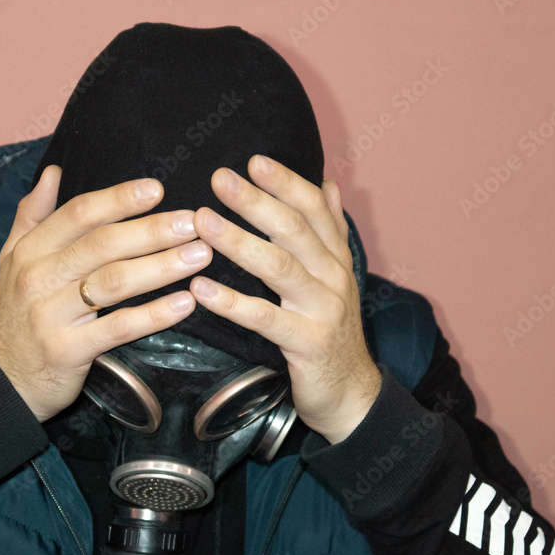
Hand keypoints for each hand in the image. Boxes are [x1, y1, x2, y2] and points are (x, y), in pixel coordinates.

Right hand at [0, 165, 212, 422]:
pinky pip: (118, 328)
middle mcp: (38, 279)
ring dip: (161, 266)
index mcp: (30, 251)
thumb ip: (32, 215)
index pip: (78, 215)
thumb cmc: (18, 314)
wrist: (3, 379)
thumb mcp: (11, 261)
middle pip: (102, 245)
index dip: (118, 199)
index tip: (157, 189)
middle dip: (151, 230)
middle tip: (193, 222)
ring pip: (114, 283)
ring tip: (199, 256)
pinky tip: (185, 302)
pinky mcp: (69, 350)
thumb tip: (53, 172)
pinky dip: (154, 314)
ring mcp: (52, 316)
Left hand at [189, 154, 380, 443]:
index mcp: (336, 257)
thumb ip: (329, 230)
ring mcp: (323, 309)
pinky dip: (231, 302)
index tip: (252, 161)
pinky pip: (265, 318)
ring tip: (202, 222)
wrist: (353, 393)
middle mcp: (334, 276)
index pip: (313, 209)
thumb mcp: (334, 277)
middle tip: (218, 178)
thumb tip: (327, 182)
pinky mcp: (308, 343)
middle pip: (294, 230)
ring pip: (279, 267)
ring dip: (238, 241)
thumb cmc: (330, 330)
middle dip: (255, 201)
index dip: (285, 182)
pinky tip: (201, 288)